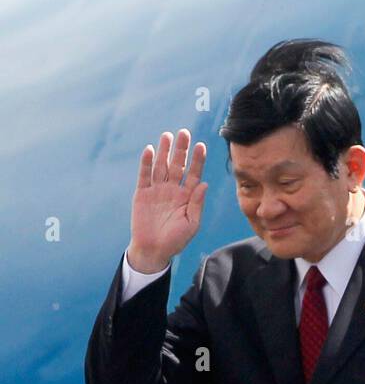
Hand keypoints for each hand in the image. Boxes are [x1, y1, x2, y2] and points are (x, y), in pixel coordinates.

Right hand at [127, 128, 207, 272]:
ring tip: (168, 136)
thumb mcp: (191, 224)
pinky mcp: (142, 193)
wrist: (153, 250)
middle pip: (177, 165)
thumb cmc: (175, 241)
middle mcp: (172, 190)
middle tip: (185, 133)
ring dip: (164, 151)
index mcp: (186, 197)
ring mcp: (157, 190)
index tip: (201, 146)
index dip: (197, 161)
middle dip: (181, 150)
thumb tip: (204, 184)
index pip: (193, 174)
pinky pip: (144, 175)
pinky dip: (146, 163)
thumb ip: (197, 204)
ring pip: (161, 166)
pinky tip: (149, 150)